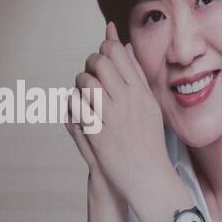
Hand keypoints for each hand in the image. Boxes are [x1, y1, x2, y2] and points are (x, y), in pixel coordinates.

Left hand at [71, 22, 173, 210]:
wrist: (148, 176)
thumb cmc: (148, 139)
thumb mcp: (148, 103)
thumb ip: (135, 73)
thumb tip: (125, 45)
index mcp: (141, 91)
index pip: (118, 52)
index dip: (106, 47)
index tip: (102, 56)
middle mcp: (128, 100)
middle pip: (101, 63)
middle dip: (90, 63)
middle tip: (90, 72)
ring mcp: (112, 116)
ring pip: (86, 83)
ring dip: (80, 83)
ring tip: (83, 91)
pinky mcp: (98, 133)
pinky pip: (77, 106)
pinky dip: (73, 103)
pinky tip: (78, 108)